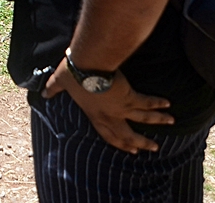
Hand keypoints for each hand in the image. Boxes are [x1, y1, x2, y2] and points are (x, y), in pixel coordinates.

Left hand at [43, 66, 172, 153]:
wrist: (88, 64)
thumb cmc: (73, 73)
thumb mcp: (60, 82)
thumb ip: (53, 89)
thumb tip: (43, 93)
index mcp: (94, 115)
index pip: (108, 134)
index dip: (119, 143)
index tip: (130, 150)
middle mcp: (110, 115)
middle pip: (128, 134)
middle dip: (141, 143)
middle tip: (152, 148)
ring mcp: (122, 107)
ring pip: (143, 119)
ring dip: (157, 121)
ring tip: (171, 122)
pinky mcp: (130, 96)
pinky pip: (147, 102)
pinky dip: (158, 103)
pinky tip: (168, 104)